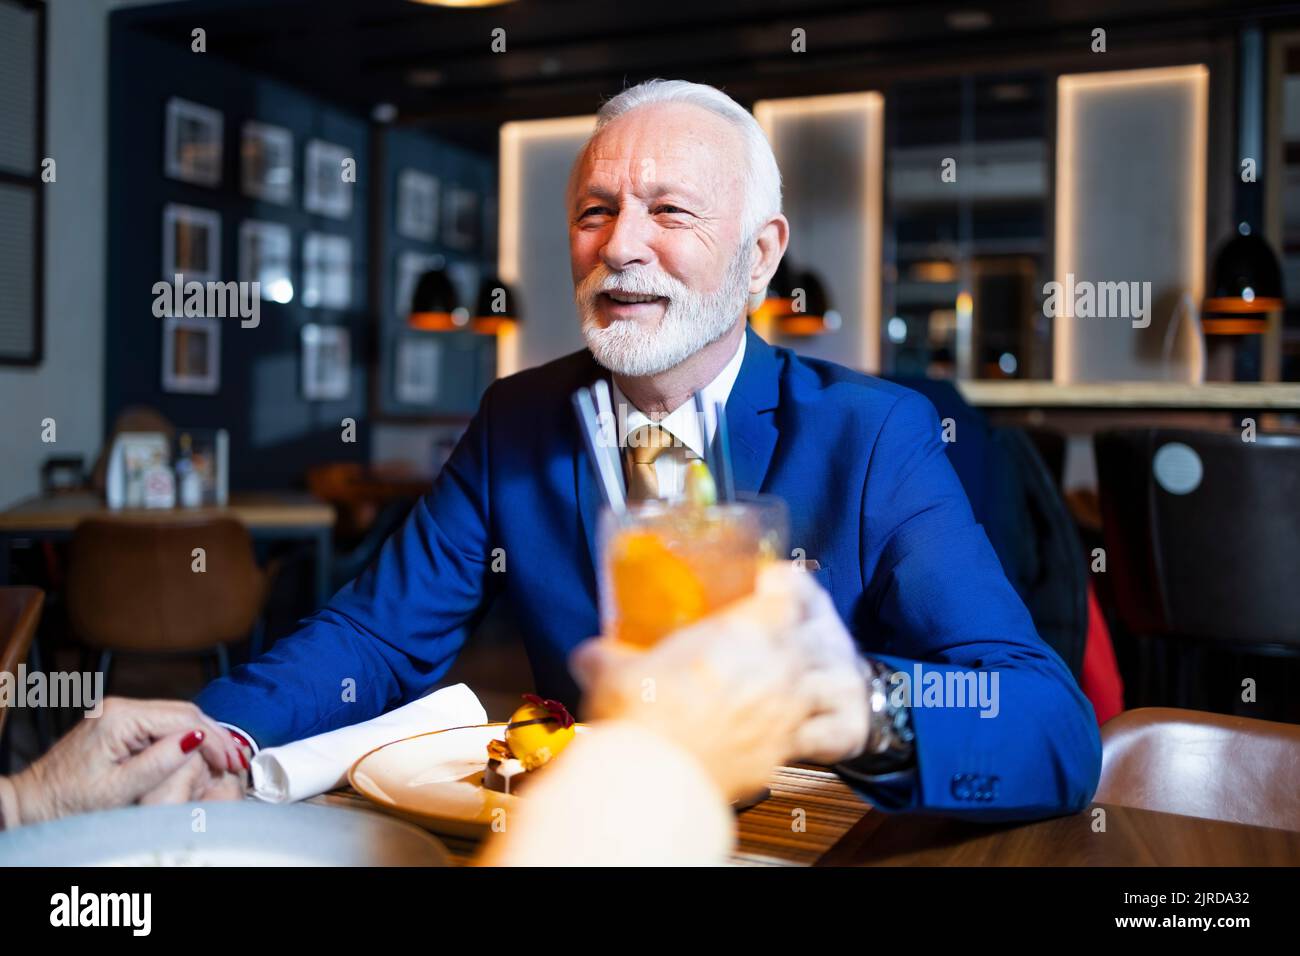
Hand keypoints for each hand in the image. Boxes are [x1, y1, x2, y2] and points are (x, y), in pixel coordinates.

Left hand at [8, 697, 247, 824]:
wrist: (31, 804)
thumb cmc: (68, 803)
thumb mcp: (118, 789)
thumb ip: (160, 762)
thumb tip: (198, 739)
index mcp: (120, 717)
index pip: (184, 719)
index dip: (215, 739)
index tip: (234, 762)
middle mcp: (120, 706)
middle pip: (183, 712)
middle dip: (214, 735)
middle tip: (236, 761)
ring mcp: (118, 713)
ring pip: (175, 716)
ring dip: (201, 737)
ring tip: (222, 760)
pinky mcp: (118, 724)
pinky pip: (160, 724)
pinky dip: (183, 738)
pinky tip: (197, 754)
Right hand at [572, 563, 855, 800]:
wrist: (652, 786)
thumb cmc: (640, 717)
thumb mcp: (610, 670)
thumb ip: (604, 655)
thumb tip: (589, 655)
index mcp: (743, 634)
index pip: (787, 596)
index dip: (779, 590)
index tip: (767, 589)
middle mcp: (776, 671)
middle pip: (807, 641)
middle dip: (791, 638)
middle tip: (766, 640)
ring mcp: (784, 718)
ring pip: (817, 689)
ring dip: (800, 685)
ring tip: (777, 686)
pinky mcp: (779, 760)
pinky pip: (804, 738)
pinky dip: (791, 733)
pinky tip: (766, 733)